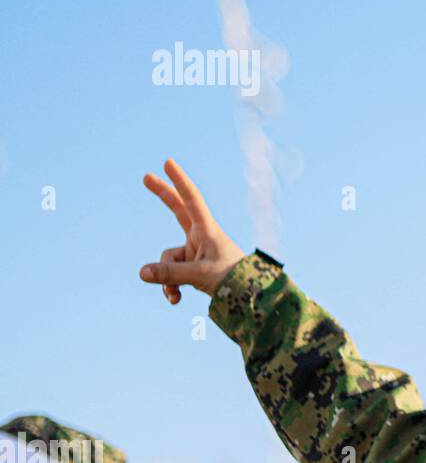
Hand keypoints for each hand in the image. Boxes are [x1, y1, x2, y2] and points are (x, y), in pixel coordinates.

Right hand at [139, 159, 245, 300]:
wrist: (248, 296)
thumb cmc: (231, 280)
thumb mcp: (199, 275)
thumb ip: (170, 273)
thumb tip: (141, 272)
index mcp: (208, 231)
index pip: (192, 200)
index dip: (180, 181)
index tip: (168, 163)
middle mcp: (200, 237)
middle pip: (178, 210)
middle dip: (163, 195)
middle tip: (146, 177)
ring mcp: (195, 251)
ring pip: (168, 259)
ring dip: (168, 277)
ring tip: (176, 294)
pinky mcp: (191, 266)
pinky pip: (171, 274)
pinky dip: (170, 286)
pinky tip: (176, 300)